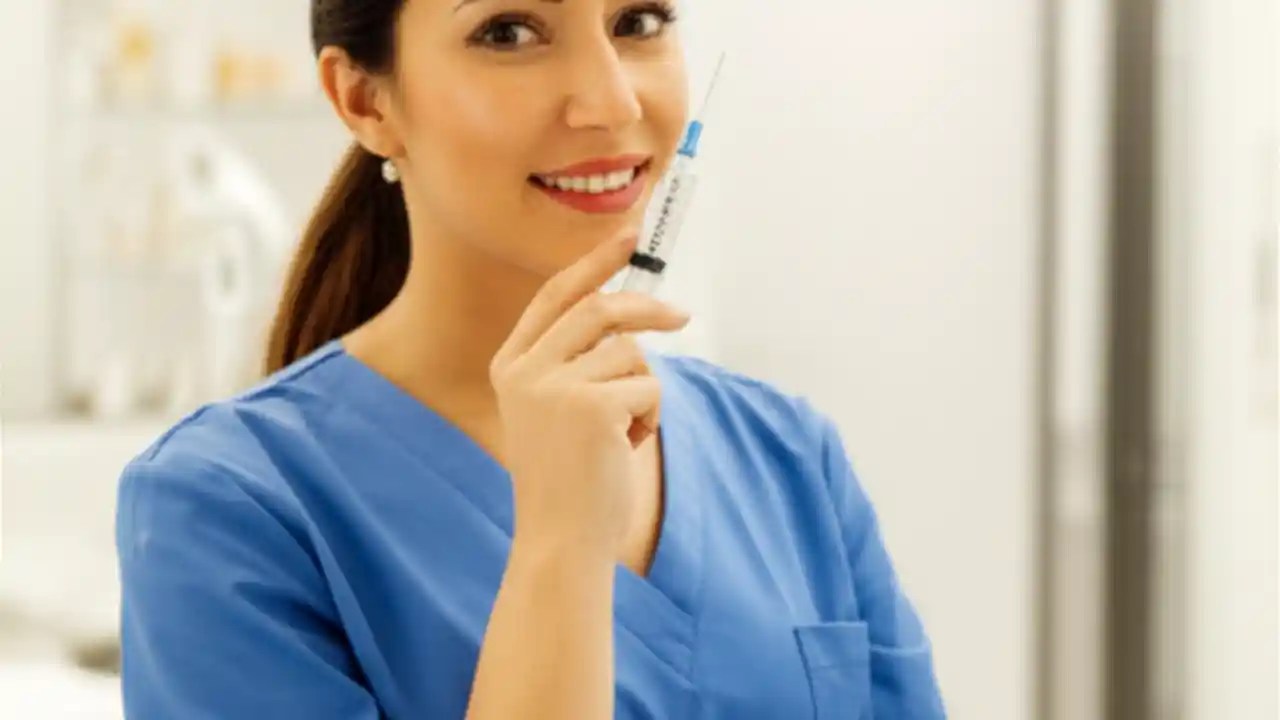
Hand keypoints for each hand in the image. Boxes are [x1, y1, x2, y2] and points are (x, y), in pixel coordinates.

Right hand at [489, 232, 689, 557]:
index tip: (628, 233)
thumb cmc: (569, 478)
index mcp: (510, 365)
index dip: (594, 262)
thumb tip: (635, 314)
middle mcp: (525, 370)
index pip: (556, 296)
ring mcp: (555, 387)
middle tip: (684, 315)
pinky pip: (649, 388)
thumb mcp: (556, 410)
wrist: (561, 540)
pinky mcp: (592, 407)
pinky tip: (625, 449)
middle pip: (600, 309)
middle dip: (647, 307)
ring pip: (631, 355)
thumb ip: (576, 361)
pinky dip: (651, 418)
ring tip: (622, 435)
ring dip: (644, 393)